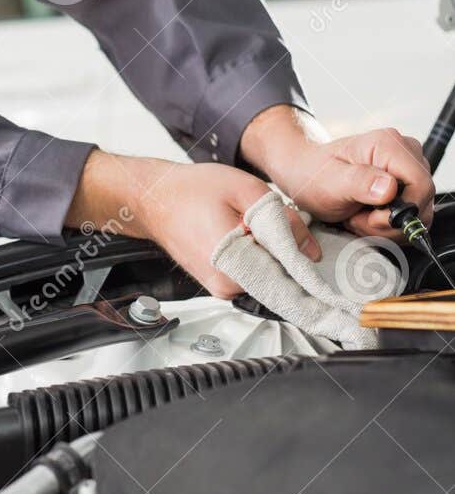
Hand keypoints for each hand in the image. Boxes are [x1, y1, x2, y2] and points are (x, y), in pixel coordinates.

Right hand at [66, 151, 320, 298]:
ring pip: (269, 282)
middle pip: (282, 284)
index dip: (318, 290)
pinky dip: (265, 263)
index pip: (289, 286)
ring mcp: (221, 288)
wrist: (153, 198)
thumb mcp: (247, 191)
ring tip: (276, 235)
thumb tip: (311, 250)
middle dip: (300, 267)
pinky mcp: (219, 284)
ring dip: (281, 263)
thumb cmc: (191, 190)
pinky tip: (262, 241)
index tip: (341, 303)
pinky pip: (254, 278)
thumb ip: (283, 220)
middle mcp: (227, 285)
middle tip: (312, 249)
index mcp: (235, 264)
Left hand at [239, 107, 433, 236]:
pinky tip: (365, 217)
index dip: (402, 210)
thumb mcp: (330, 181)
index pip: (421, 185)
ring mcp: (407, 170)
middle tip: (357, 218)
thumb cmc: (313, 174)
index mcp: (389, 145)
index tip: (372, 218)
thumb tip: (389, 188)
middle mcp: (404, 153)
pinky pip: (409, 217)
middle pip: (421, 203)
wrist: (304, 175)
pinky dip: (387, 226)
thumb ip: (359, 183)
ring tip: (358, 216)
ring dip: (386, 227)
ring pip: (417, 214)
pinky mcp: (405, 187)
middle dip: (389, 222)